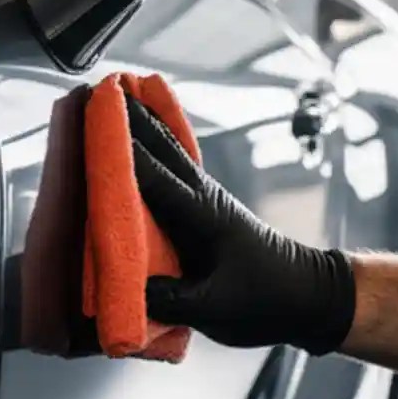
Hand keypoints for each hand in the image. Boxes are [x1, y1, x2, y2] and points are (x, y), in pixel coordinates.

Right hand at [125, 95, 356, 355]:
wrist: (304, 294)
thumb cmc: (263, 299)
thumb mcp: (213, 309)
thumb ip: (169, 300)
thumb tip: (126, 291)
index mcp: (201, 216)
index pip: (152, 177)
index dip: (120, 151)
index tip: (93, 123)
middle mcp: (202, 197)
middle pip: (160, 148)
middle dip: (128, 119)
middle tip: (99, 89)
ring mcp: (206, 198)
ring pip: (169, 150)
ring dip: (143, 122)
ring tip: (121, 93)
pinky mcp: (206, 207)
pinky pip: (176, 165)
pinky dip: (158, 142)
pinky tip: (151, 130)